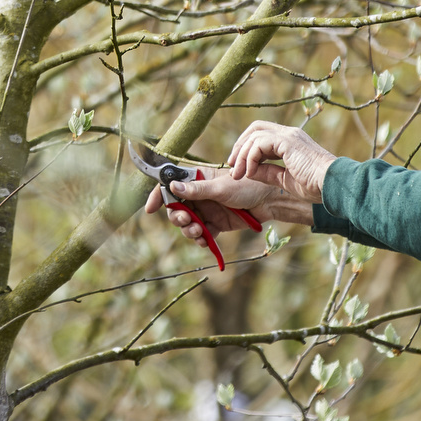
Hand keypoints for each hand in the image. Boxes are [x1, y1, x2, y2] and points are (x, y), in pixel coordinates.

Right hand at [145, 174, 270, 244]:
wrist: (270, 199)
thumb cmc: (247, 184)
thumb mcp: (220, 187)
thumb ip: (196, 190)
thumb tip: (172, 187)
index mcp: (197, 179)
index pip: (171, 185)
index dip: (158, 196)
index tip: (150, 209)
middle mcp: (199, 194)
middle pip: (176, 208)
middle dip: (177, 217)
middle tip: (186, 220)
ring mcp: (207, 209)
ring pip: (187, 223)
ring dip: (188, 230)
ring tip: (198, 232)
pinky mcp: (217, 223)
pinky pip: (202, 234)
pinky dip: (201, 239)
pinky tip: (205, 241)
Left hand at [224, 120, 334, 210]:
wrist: (334, 185)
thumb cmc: (316, 187)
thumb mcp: (285, 180)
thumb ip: (268, 173)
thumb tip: (249, 171)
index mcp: (291, 142)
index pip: (262, 134)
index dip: (246, 147)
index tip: (238, 166)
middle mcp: (289, 134)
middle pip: (255, 128)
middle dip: (239, 146)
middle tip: (231, 165)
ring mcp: (289, 135)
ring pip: (254, 135)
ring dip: (241, 155)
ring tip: (237, 174)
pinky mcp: (288, 141)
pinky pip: (259, 143)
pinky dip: (250, 158)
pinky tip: (250, 173)